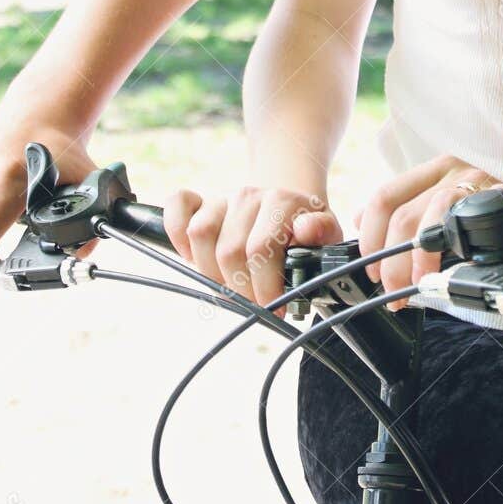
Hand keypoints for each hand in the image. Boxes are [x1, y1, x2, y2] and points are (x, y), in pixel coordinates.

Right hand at [163, 183, 341, 310]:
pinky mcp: (200, 200)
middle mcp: (249, 195)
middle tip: (254, 303)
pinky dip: (176, 233)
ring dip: (210, 271)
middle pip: (228, 250)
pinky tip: (190, 256)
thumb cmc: (305, 230)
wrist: (286, 204)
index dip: (264, 287)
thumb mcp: (326, 233)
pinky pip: (176, 207)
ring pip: (200, 234)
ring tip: (229, 285)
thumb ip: (322, 233)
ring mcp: (221, 197)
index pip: (260, 249)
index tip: (276, 308)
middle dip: (240, 289)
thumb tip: (305, 229)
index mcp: (282, 201)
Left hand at [354, 154, 499, 307]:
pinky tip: (433, 272)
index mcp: (433, 171)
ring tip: (412, 286)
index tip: (371, 268)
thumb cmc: (490, 218)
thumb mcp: (445, 208)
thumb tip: (359, 219)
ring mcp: (470, 180)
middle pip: (397, 213)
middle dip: (386, 258)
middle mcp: (449, 169)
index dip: (369, 235)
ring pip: (418, 219)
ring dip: (407, 261)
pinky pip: (450, 222)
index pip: (384, 196)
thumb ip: (408, 211)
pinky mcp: (491, 195)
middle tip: (390, 289)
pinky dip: (433, 253)